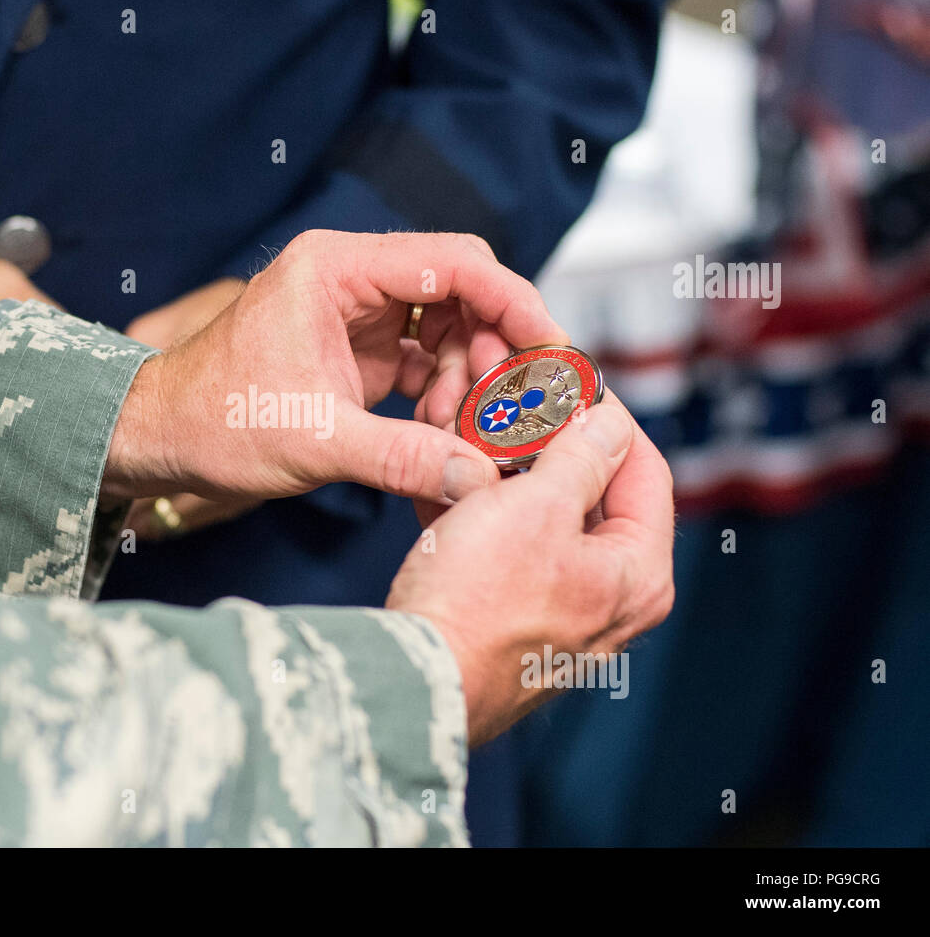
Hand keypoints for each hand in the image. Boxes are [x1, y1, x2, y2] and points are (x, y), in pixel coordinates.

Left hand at [102, 230, 568, 504]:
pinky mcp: (357, 352)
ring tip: (459, 432)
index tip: (552, 349)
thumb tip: (478, 479)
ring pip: (448, 328)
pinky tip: (442, 436)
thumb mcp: (313, 440)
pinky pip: (424, 361)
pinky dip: (443, 397)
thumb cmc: (212, 421)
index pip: (454, 259)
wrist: (161, 440)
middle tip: (512, 407)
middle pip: (461, 291)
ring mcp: (356, 315)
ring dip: (468, 379)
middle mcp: (350, 279)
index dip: (514, 302)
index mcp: (335, 268)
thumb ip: (401, 457)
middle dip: (494, 349)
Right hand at [386, 394, 675, 745]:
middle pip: (591, 493)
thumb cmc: (477, 603)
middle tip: (513, 402)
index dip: (607, 416)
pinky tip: (448, 477)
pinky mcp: (512, 619)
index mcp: (638, 573)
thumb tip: (609, 421)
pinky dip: (482, 511)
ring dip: (505, 470)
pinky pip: (507, 549)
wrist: (416, 679)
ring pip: (541, 518)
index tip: (572, 381)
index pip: (644, 469)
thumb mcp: (536, 506)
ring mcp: (560, 612)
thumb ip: (582, 455)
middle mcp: (610, 599)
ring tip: (471, 432)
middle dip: (545, 441)